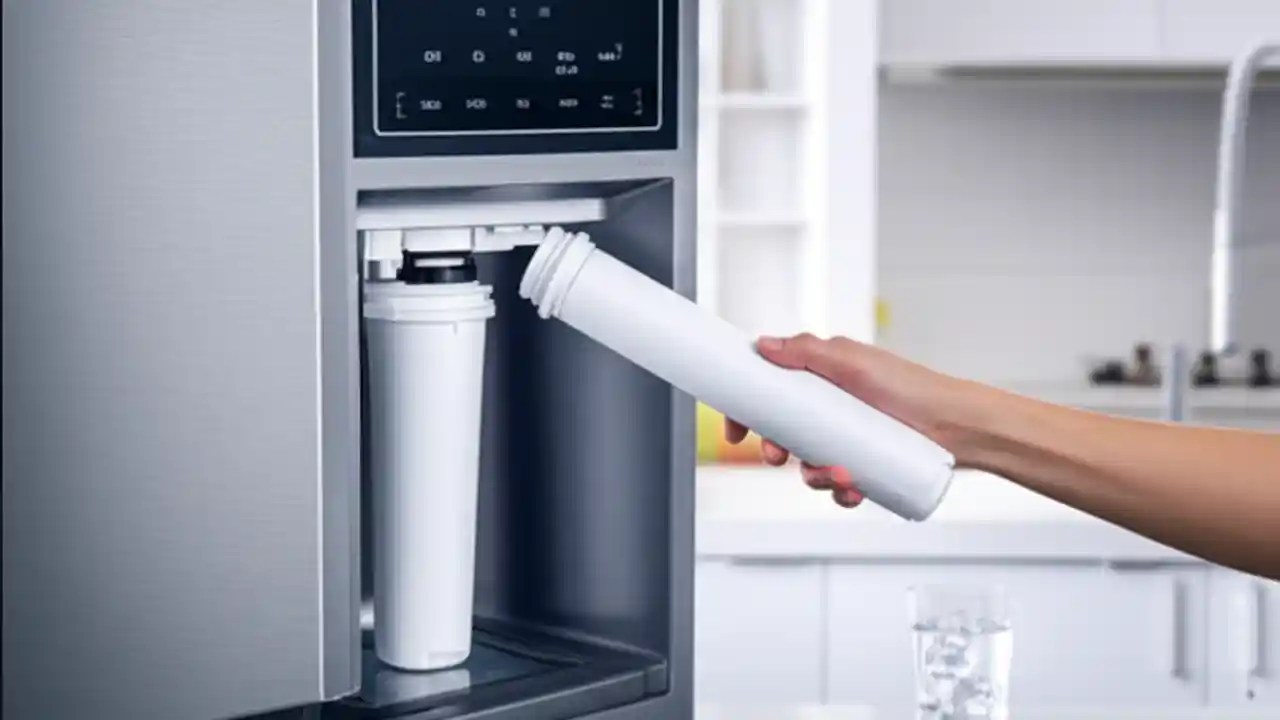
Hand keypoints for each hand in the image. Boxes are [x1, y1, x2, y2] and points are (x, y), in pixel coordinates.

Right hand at [724, 334, 977, 507]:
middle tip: (777, 457)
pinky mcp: (862, 465)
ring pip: (808, 463)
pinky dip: (838, 490)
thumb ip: (806, 351)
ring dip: (813, 476)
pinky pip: (836, 484)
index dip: (747, 411)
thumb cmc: (913, 387)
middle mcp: (830, 409)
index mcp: (821, 379)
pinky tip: (852, 489)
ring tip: (837, 475)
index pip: (771, 392)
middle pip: (783, 433)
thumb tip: (763, 345)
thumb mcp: (854, 363)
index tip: (735, 429)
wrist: (960, 427)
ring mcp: (845, 439)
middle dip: (775, 450)